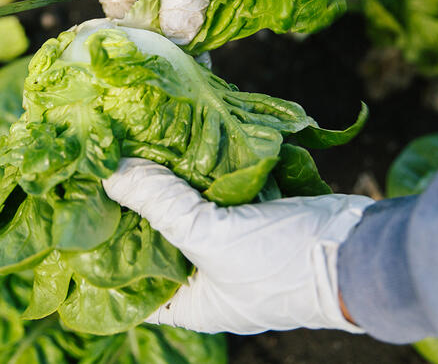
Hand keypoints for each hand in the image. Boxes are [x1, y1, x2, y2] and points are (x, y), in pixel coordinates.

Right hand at [99, 0, 318, 43]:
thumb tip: (177, 34)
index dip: (128, 14)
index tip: (150, 38)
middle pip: (153, 5)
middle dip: (167, 27)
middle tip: (182, 50)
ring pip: (185, 10)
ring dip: (197, 26)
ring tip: (205, 47)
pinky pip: (213, 7)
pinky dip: (219, 19)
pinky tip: (223, 33)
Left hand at [101, 158, 372, 334]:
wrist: (363, 249)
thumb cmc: (285, 265)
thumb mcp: (213, 239)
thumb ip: (161, 206)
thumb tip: (110, 174)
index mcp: (190, 301)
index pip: (129, 283)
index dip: (100, 253)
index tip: (75, 215)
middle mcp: (205, 276)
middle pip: (155, 237)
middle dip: (133, 204)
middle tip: (98, 166)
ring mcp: (230, 243)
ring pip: (186, 207)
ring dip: (165, 178)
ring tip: (127, 144)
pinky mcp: (252, 214)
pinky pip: (216, 189)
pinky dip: (200, 166)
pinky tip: (177, 136)